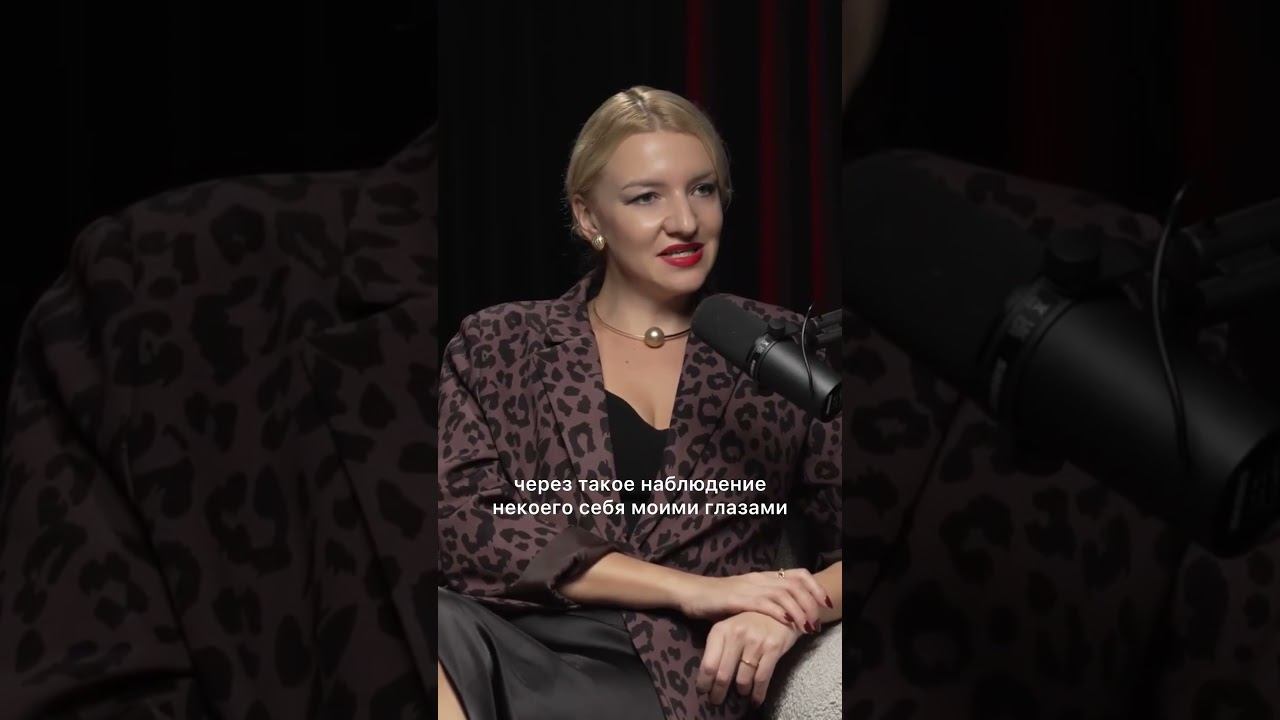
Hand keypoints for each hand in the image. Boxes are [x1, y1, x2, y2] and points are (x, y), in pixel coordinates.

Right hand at [675, 568, 831, 633]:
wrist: (692, 594)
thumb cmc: (718, 599)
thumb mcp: (747, 597)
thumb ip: (765, 602)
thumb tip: (788, 615)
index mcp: (764, 577)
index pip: (798, 574)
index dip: (815, 587)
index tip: (826, 603)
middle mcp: (760, 579)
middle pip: (796, 583)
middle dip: (812, 601)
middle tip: (819, 620)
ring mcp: (749, 587)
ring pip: (784, 593)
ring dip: (799, 610)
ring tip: (807, 626)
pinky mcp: (737, 599)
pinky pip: (764, 604)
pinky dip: (780, 613)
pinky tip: (788, 623)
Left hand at [696, 611, 800, 705]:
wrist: (782, 606)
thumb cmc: (751, 620)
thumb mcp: (731, 626)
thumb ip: (720, 647)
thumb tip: (707, 675)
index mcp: (721, 629)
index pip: (708, 664)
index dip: (704, 682)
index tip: (703, 692)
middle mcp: (736, 634)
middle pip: (723, 675)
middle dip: (718, 693)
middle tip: (716, 701)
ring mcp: (755, 641)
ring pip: (743, 679)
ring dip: (741, 691)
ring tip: (741, 694)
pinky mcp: (773, 648)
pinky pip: (762, 679)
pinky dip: (758, 694)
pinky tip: (755, 700)